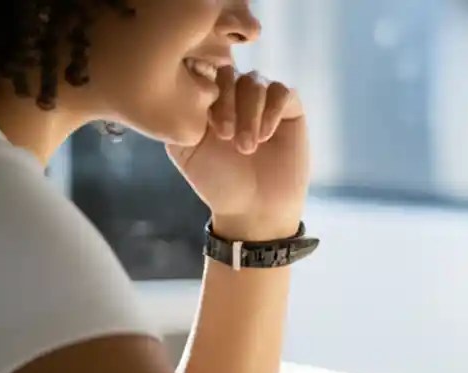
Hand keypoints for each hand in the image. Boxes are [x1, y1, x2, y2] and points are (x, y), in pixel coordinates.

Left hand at [167, 66, 308, 241]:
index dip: (202, 86)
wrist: (255, 209)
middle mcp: (235, 94)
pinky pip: (281, 91)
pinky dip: (271, 110)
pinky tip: (265, 136)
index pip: (202, 69)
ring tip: (246, 146)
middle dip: (225, 101)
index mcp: (208, 99)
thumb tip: (179, 84)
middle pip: (228, 71)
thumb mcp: (184, 148)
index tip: (204, 121)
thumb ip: (178, 114)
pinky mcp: (290, 108)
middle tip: (224, 135)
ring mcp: (264, 99)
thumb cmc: (218, 182)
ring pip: (254, 80)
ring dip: (248, 113)